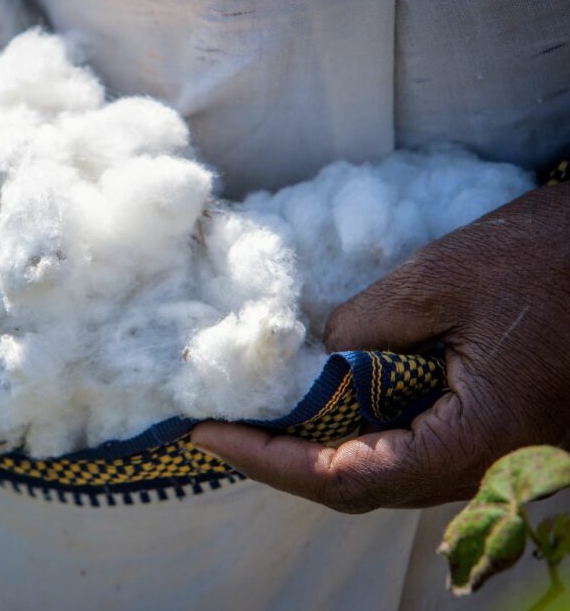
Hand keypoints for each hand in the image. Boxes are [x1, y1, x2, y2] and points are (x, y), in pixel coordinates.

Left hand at [192, 183, 569, 511]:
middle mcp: (485, 466)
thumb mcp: (438, 280)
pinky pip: (413, 446)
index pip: (346, 476)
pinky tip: (323, 398)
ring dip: (317, 447)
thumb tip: (319, 358)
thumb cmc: (543, 258)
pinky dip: (359, 429)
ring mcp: (493, 455)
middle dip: (282, 459)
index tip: (208, 433)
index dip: (268, 460)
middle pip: (361, 486)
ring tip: (258, 414)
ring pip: (385, 471)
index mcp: (475, 439)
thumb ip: (363, 326)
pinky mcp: (492, 432)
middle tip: (221, 427)